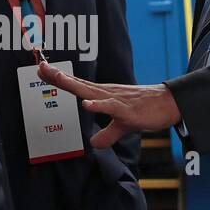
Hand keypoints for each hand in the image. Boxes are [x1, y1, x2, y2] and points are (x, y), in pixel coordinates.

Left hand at [36, 56, 180, 149]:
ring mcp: (116, 100)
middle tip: (41, 66)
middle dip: (58, 76)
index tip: (42, 69)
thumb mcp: (122, 127)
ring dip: (73, 85)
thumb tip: (94, 144)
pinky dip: (97, 106)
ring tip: (57, 77)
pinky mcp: (127, 110)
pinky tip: (86, 104)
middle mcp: (106, 94)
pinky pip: (110, 107)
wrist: (169, 104)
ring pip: (90, 91)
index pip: (77, 86)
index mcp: (103, 96)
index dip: (59, 79)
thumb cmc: (146, 111)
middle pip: (78, 84)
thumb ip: (107, 134)